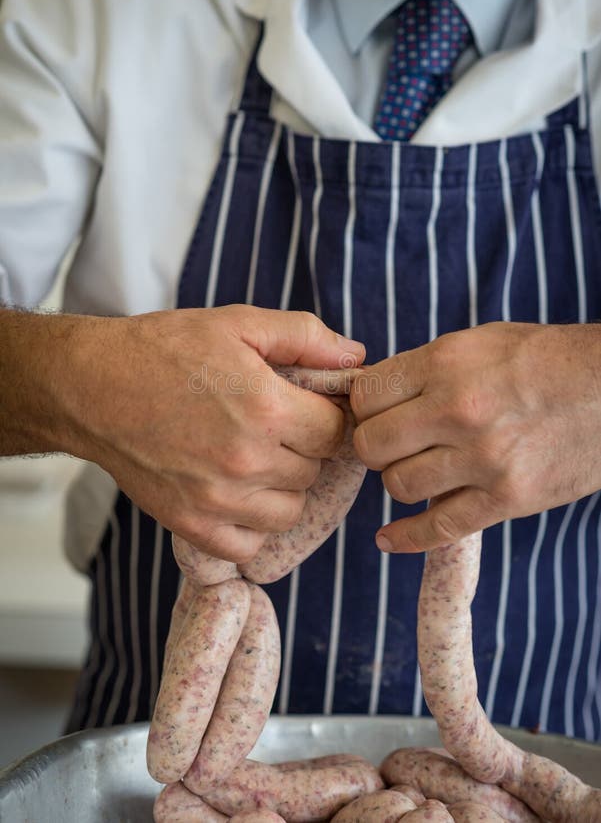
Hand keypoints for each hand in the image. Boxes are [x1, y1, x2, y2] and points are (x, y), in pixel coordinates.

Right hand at [50, 305, 363, 561]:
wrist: (92, 387)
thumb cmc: (164, 350)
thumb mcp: (238, 323)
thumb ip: (305, 336)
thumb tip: (357, 358)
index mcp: (267, 408)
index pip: (338, 432)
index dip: (331, 417)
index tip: (313, 409)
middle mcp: (248, 461)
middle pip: (316, 471)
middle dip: (306, 448)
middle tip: (279, 427)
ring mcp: (219, 500)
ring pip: (290, 511)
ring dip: (284, 488)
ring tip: (260, 460)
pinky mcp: (191, 525)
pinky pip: (249, 545)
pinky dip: (251, 526)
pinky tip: (238, 495)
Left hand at [350, 322, 600, 552]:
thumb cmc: (545, 359)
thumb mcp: (480, 342)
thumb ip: (425, 368)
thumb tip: (373, 393)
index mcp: (446, 363)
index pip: (367, 396)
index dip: (363, 407)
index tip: (375, 413)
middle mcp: (458, 410)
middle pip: (371, 445)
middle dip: (373, 446)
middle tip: (392, 444)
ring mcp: (483, 458)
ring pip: (398, 486)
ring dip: (401, 479)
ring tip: (420, 469)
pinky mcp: (507, 498)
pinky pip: (438, 529)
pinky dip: (406, 538)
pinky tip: (387, 540)